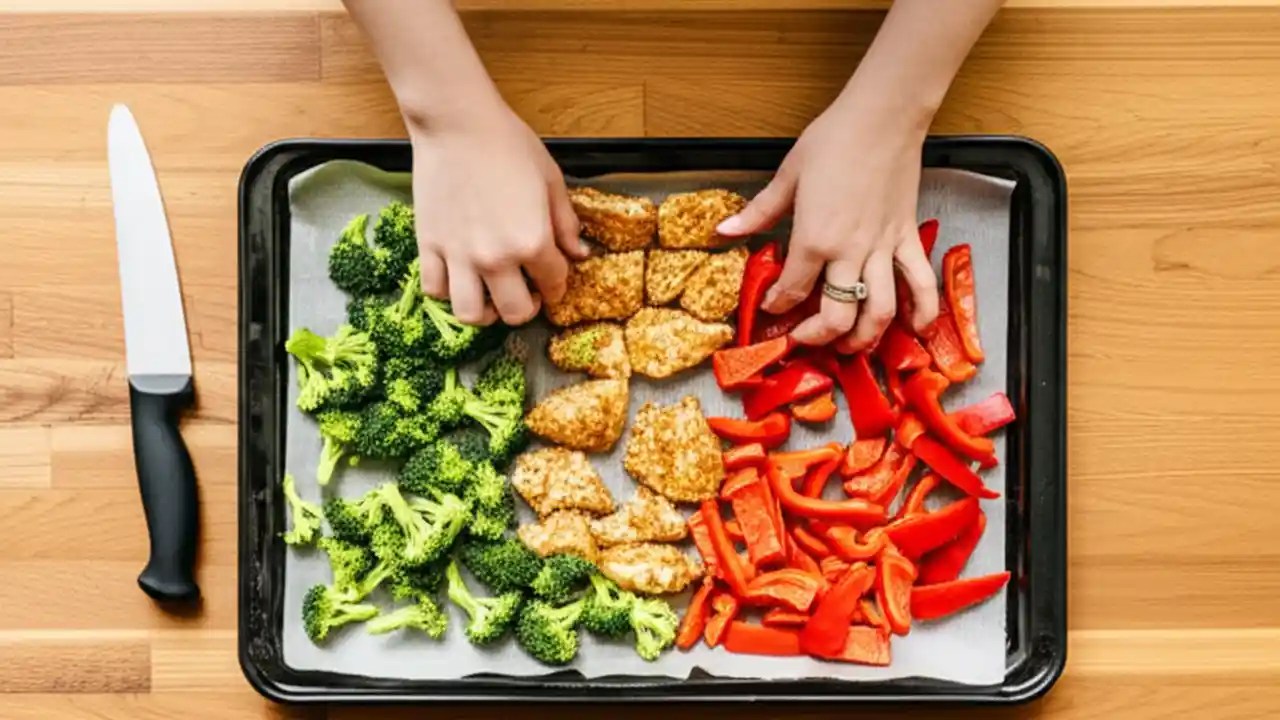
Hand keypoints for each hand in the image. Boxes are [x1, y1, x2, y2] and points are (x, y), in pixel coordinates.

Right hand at [409, 107, 586, 325]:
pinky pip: (435, 290)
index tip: (553, 279)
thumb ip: (566, 223)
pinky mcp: (429, 245)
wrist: (457, 123)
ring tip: (491, 296)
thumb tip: (578, 253)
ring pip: (471, 314)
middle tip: (526, 294)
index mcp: (532, 241)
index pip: (553, 283)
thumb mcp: (551, 181)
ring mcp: (459, 255)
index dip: (558, 285)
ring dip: (485, 313)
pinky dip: (447, 291)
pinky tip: (459, 277)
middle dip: (526, 307)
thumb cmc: (507, 144)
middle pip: (515, 312)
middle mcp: (495, 257)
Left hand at [717, 92, 938, 351]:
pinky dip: (922, 310)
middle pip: (837, 316)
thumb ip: (759, 212)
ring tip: (853, 345)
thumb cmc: (834, 140)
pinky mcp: (907, 237)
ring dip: (866, 337)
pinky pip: (920, 282)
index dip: (778, 306)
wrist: (882, 116)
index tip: (772, 307)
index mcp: (814, 238)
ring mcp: (882, 248)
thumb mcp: (787, 177)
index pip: (792, 289)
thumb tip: (725, 230)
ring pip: (880, 311)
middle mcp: (850, 252)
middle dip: (819, 336)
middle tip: (807, 338)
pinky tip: (917, 328)